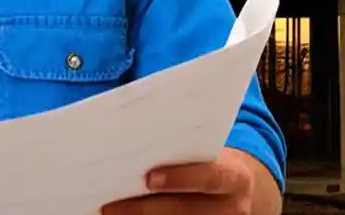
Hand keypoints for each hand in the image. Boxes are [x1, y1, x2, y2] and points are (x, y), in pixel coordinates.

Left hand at [101, 147, 259, 214]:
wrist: (234, 185)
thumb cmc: (209, 159)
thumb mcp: (206, 150)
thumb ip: (180, 148)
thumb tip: (132, 137)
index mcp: (234, 177)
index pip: (210, 178)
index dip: (180, 179)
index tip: (149, 178)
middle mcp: (232, 207)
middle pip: (185, 210)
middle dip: (145, 208)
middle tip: (111, 205)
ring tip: (111, 212)